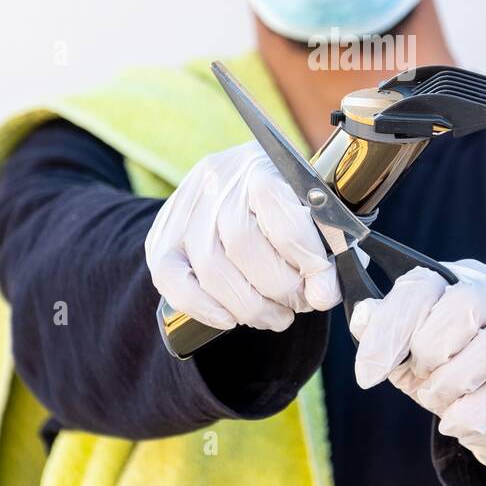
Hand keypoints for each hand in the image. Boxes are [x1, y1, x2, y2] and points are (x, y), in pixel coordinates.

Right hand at [145, 140, 339, 331]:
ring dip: (249, 306)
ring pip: (211, 268)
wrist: (233, 185)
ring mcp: (183, 208)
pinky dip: (204, 308)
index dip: (306, 259)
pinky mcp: (161, 236)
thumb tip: (322, 296)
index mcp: (260, 166)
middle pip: (244, 245)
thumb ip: (318, 248)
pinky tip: (230, 318)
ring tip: (275, 315)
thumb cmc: (278, 201)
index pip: (281, 215)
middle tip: (298, 304)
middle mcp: (217, 181)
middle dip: (279, 288)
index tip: (324, 289)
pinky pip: (172, 280)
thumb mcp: (306, 208)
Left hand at [349, 258, 485, 469]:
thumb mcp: (415, 341)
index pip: (420, 286)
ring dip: (447, 386)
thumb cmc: (457, 359)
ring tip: (437, 396)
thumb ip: (388, 329)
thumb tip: (362, 316)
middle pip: (459, 309)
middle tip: (420, 373)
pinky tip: (454, 420)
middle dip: (426, 354)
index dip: (388, 329)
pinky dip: (468, 416)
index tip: (367, 374)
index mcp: (457, 279)